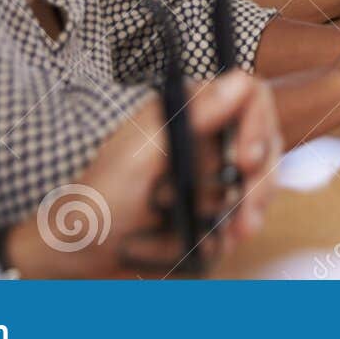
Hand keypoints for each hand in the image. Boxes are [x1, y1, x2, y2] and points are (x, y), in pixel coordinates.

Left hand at [1, 73, 281, 277]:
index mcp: (189, 111)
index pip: (250, 97)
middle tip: (246, 221)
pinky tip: (212, 246)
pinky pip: (236, 218)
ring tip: (226, 238)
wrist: (74, 256)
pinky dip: (226, 236)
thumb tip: (237, 82)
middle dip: (259, 185)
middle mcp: (205, 135)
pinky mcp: (211, 207)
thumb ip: (192, 118)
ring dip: (243, 215)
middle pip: (264, 144)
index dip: (259, 125)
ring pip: (256, 185)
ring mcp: (211, 173)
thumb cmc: (96, 202)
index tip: (248, 162)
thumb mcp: (140, 158)